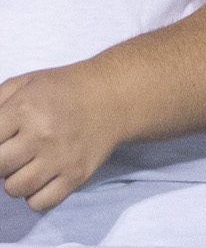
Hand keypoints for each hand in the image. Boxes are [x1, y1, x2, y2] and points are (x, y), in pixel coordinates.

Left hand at [0, 63, 128, 211]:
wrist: (113, 96)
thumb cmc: (62, 90)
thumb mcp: (24, 83)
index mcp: (25, 108)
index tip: (3, 141)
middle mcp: (42, 134)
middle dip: (1, 162)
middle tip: (13, 152)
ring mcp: (61, 157)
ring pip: (15, 189)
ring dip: (15, 180)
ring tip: (28, 165)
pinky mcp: (77, 175)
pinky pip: (40, 203)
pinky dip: (35, 195)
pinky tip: (42, 179)